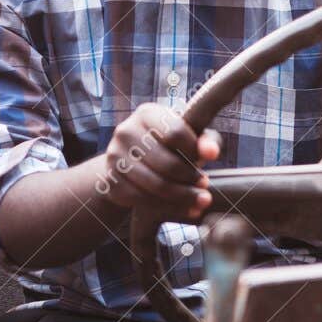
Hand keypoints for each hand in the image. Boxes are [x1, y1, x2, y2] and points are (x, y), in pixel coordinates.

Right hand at [99, 102, 220, 220]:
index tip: (209, 160)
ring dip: (183, 197)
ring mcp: (114, 157)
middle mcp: (126, 131)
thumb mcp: (187, 135)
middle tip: (205, 186)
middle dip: (190, 178)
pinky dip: (165, 208)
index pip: (175, 132)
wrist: (130, 159)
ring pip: (155, 185)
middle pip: (166, 162)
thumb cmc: (168, 144)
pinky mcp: (110, 180)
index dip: (195, 150)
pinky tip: (184, 208)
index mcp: (146, 114)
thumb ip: (204, 140)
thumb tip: (211, 152)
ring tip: (200, 200)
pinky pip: (141, 200)